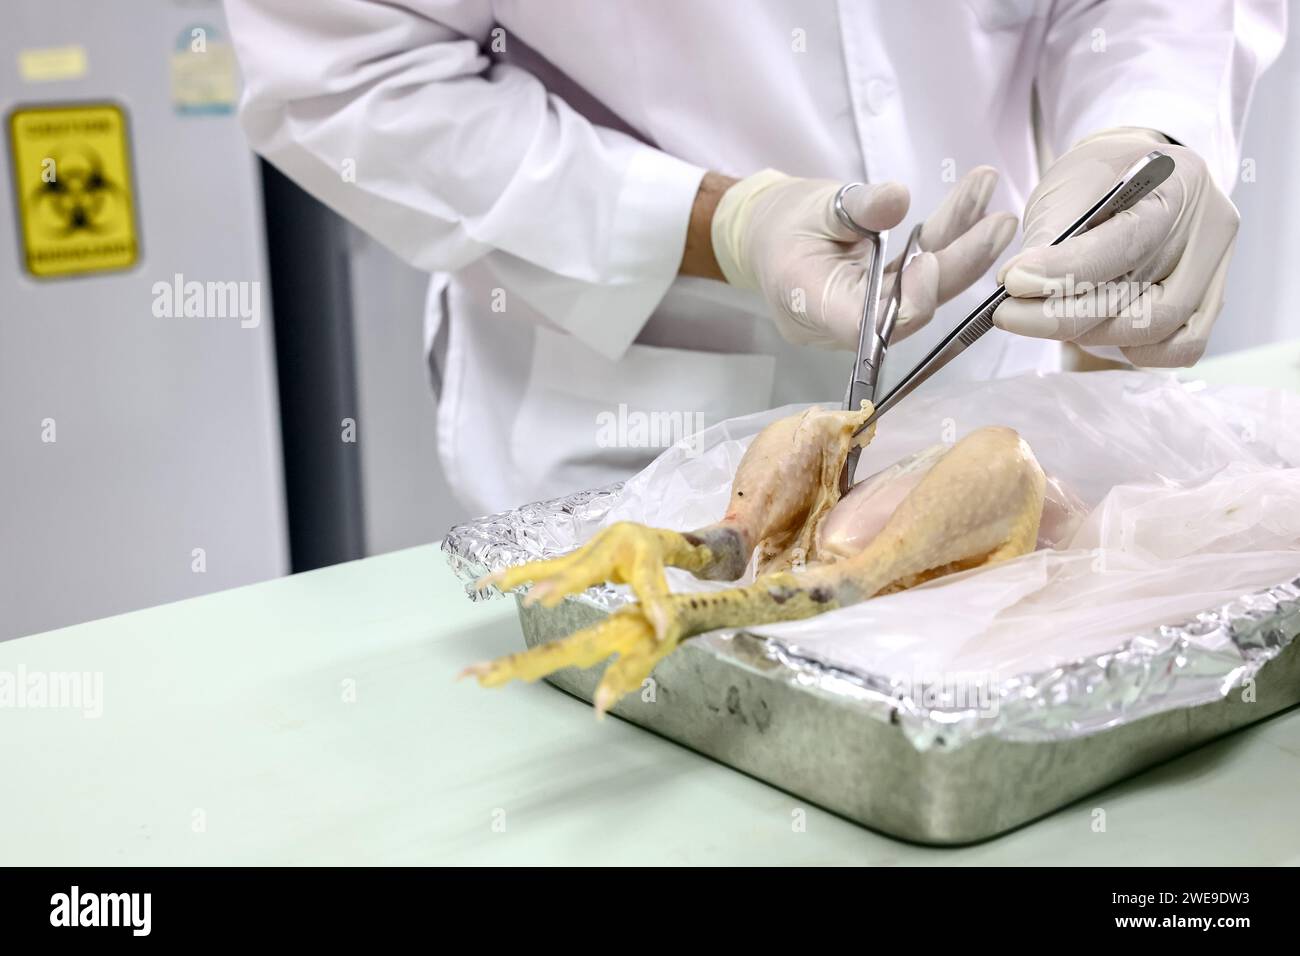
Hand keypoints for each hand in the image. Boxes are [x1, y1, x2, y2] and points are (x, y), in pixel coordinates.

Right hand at [708, 166, 1016, 349]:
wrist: (766, 232)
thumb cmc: (780, 222)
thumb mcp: (812, 205)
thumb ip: (855, 206)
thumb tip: (897, 198)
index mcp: (812, 306)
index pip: (867, 325)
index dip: (906, 301)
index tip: (930, 261)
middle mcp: (844, 320)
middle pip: (909, 306)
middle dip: (957, 266)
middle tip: (998, 225)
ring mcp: (869, 311)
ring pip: (922, 288)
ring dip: (964, 250)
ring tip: (999, 212)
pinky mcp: (886, 295)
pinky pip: (921, 274)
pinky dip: (948, 243)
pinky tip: (978, 208)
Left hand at [993, 128, 1239, 366]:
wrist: (1127, 179)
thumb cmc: (1096, 180)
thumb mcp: (1067, 188)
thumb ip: (1049, 237)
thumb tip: (1020, 285)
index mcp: (1179, 182)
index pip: (1127, 241)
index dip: (1066, 270)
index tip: (1013, 281)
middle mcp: (1209, 230)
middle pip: (1146, 305)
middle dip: (1065, 317)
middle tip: (1008, 314)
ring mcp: (1214, 273)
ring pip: (1156, 332)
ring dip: (1089, 333)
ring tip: (1043, 315)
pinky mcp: (1207, 305)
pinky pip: (1175, 349)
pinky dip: (1129, 348)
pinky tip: (1092, 327)